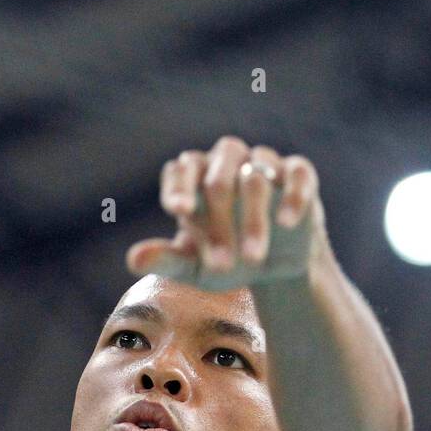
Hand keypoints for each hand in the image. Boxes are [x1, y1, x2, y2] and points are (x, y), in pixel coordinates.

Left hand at [126, 136, 332, 289]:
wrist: (273, 268)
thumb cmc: (225, 259)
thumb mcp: (194, 266)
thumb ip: (165, 259)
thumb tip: (132, 260)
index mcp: (195, 178)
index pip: (182, 170)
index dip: (180, 187)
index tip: (180, 212)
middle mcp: (226, 163)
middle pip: (218, 174)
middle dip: (219, 217)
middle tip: (221, 262)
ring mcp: (263, 164)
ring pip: (256, 176)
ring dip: (253, 219)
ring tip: (252, 258)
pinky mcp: (298, 174)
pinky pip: (297, 173)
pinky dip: (293, 195)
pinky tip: (286, 222)